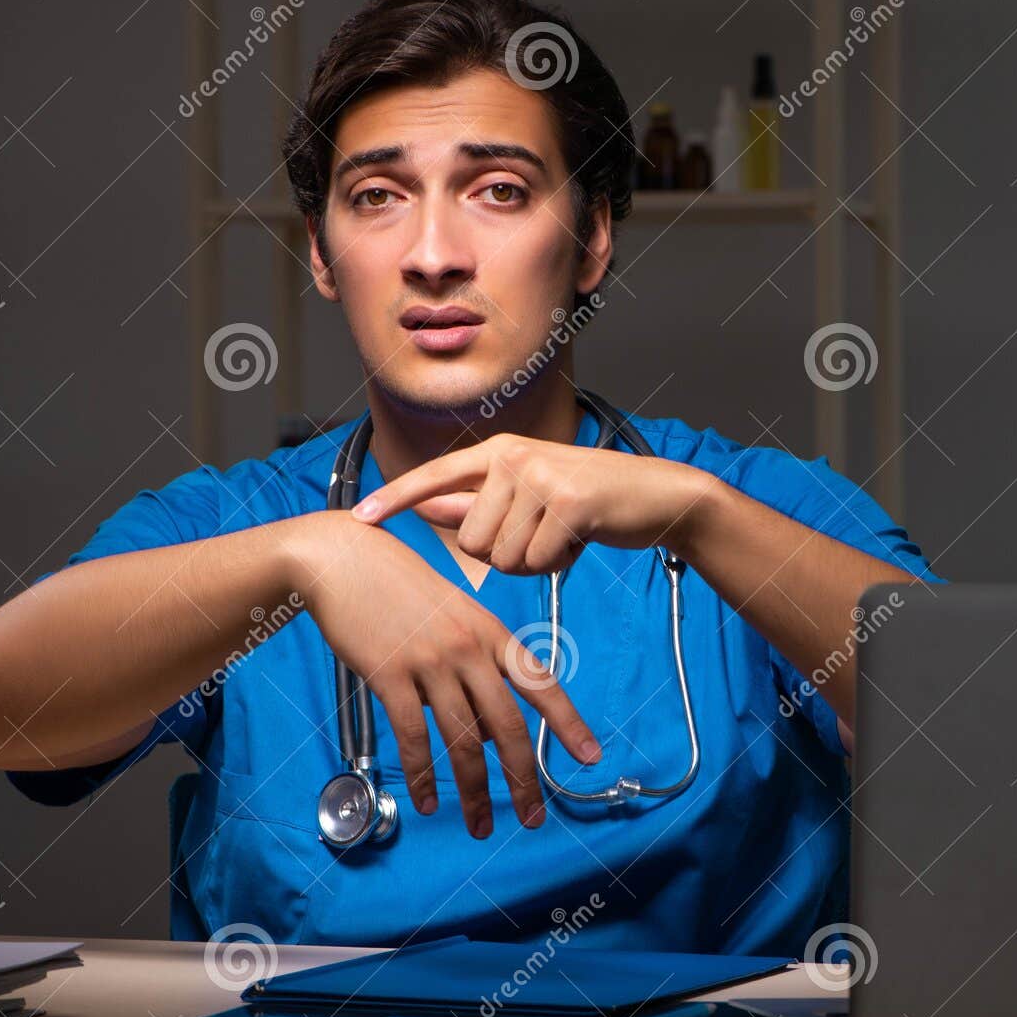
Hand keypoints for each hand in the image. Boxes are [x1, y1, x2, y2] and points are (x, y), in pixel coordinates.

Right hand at [283, 510, 601, 837]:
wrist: (342, 559)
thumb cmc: (395, 587)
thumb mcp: (450, 616)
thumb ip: (471, 670)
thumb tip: (481, 734)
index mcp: (490, 632)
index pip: (540, 683)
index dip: (568, 722)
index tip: (591, 755)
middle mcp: (469, 648)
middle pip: (507, 725)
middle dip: (523, 778)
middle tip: (533, 817)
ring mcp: (430, 661)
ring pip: (462, 740)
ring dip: (473, 792)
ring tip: (479, 827)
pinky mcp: (390, 674)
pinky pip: (413, 736)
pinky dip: (422, 775)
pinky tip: (426, 802)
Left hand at [349, 432, 715, 573]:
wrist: (658, 497)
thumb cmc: (590, 502)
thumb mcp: (530, 495)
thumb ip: (478, 501)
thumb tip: (426, 505)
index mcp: (498, 452)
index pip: (434, 475)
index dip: (396, 499)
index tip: (359, 518)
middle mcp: (513, 456)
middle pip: (469, 539)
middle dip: (502, 555)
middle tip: (541, 536)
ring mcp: (541, 476)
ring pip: (502, 557)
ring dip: (532, 563)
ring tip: (563, 536)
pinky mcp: (569, 502)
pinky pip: (537, 562)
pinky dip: (558, 564)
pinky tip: (581, 540)